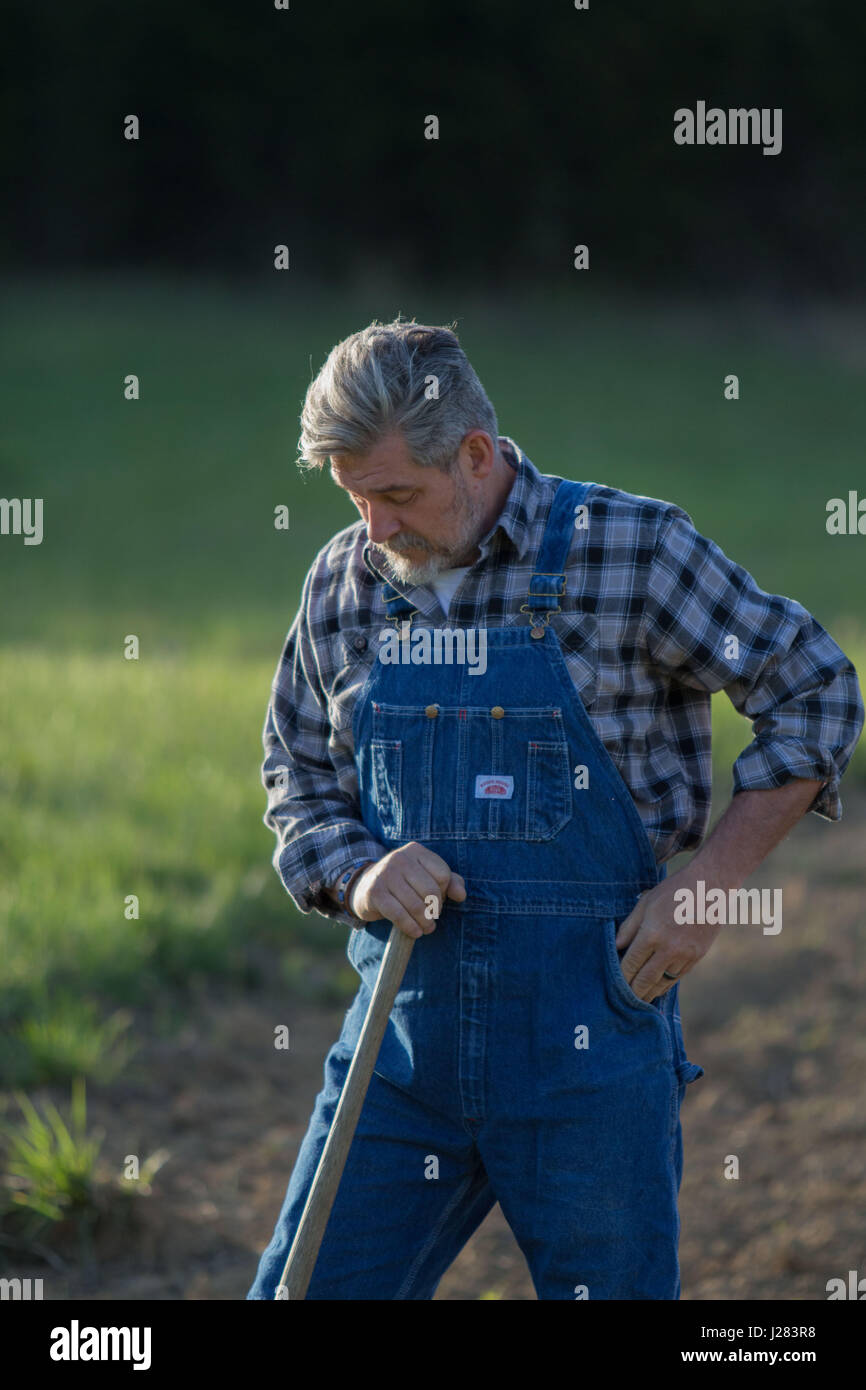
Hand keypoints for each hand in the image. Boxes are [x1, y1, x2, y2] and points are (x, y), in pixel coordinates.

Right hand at [351, 842, 466, 938]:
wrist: (364, 886)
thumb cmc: (403, 883)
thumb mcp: (426, 876)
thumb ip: (450, 882)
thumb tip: (461, 895)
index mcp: (416, 851)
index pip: (443, 875)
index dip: (444, 893)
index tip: (437, 900)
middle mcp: (400, 858)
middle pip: (431, 891)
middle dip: (435, 909)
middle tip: (432, 917)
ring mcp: (385, 874)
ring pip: (416, 905)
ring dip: (425, 922)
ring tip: (426, 928)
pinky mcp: (375, 893)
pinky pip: (399, 914)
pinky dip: (410, 927)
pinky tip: (415, 932)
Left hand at [614, 867, 723, 1000]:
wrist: (709, 888)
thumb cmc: (674, 891)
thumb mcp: (646, 903)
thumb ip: (629, 926)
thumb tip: (616, 946)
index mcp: (651, 934)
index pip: (631, 964)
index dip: (621, 977)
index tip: (613, 985)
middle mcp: (668, 949)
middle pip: (645, 979)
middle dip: (633, 992)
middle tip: (623, 1000)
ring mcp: (684, 955)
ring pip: (663, 982)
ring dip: (650, 992)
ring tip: (639, 999)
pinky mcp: (697, 957)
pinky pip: (678, 976)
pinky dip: (666, 984)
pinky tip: (658, 988)